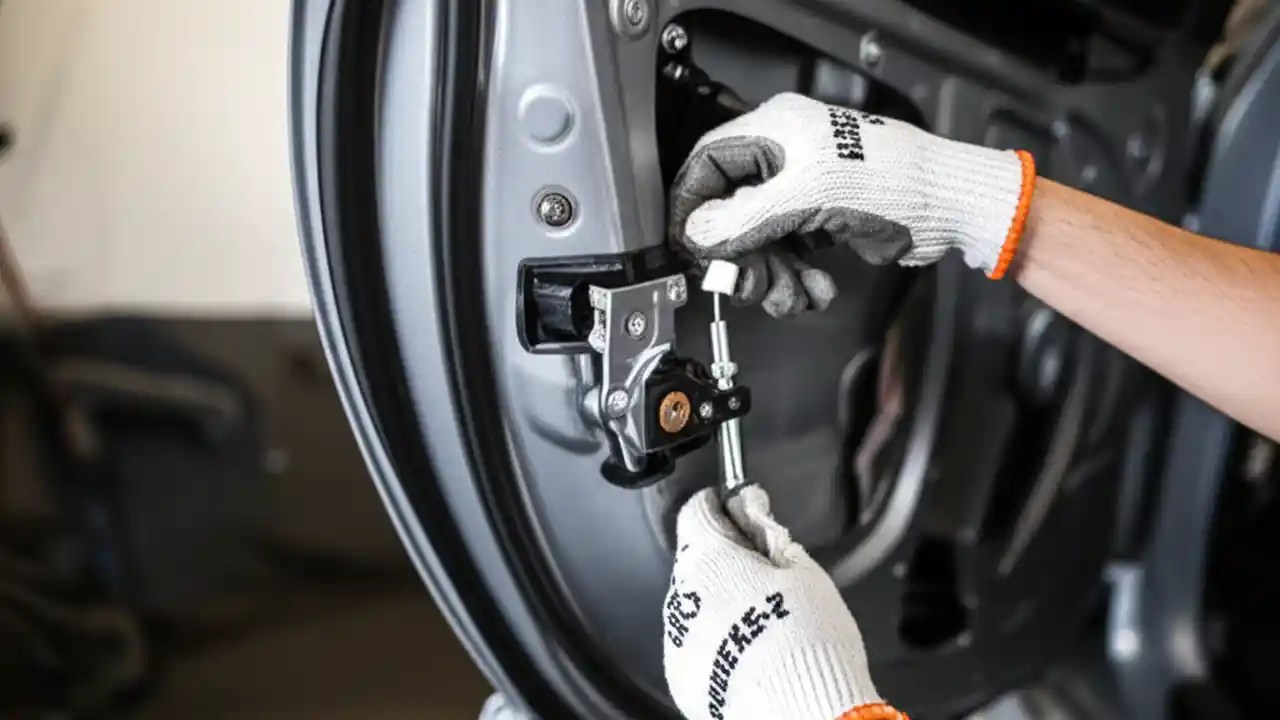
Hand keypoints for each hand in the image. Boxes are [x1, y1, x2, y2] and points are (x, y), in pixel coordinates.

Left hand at [664, 486, 902, 719]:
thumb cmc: (808, 640)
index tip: (742, 517)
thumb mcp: (802, 570)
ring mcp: (676, 640)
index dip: (722, 509)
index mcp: (708, 558)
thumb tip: (751, 505)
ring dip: (718, 604)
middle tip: (770, 580)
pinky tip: (750, 655)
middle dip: (726, 562)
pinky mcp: (681, 677)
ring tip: (765, 626)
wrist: (802, 711)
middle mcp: (680, 595)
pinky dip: (715, 645)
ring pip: (693, 604)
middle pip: (695, 559)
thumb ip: (768, 530)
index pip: (696, 511)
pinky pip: (694, 646)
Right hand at [668, 92, 1034, 316]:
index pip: (708, 164)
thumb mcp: (806, 198)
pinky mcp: (818, 220)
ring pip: (758, 243)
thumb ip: (744, 218)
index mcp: (775, 130)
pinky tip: (815, 290)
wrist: (949, 206)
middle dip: (742, 258)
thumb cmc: (894, 181)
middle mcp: (784, 158)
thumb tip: (697, 233)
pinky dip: (795, 281)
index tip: (690, 247)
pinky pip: (786, 257)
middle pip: (730, 214)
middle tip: (749, 285)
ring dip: (771, 278)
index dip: (693, 207)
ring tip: (792, 295)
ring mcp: (801, 191)